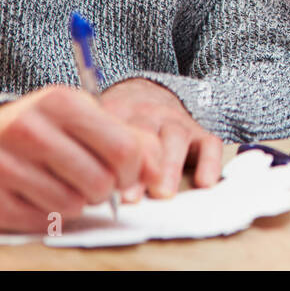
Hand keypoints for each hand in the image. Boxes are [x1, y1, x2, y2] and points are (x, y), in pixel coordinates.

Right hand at [0, 85, 161, 232]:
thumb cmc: (48, 128)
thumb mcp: (87, 118)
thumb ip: (131, 139)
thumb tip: (156, 172)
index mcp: (60, 102)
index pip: (123, 149)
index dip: (134, 170)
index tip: (126, 174)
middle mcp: (27, 129)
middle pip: (99, 182)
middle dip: (105, 189)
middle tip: (93, 181)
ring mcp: (1, 164)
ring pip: (72, 205)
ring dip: (77, 202)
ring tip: (64, 185)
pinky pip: (42, 221)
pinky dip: (50, 215)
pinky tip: (39, 195)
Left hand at [100, 78, 222, 198]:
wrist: (148, 93)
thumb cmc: (121, 121)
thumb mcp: (100, 121)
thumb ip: (91, 144)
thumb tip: (79, 186)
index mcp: (120, 111)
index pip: (116, 133)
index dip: (112, 161)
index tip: (106, 189)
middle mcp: (149, 113)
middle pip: (146, 136)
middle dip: (140, 168)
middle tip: (131, 197)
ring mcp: (176, 121)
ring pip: (176, 138)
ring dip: (169, 167)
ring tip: (163, 193)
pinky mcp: (199, 132)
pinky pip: (209, 143)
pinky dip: (210, 162)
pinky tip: (205, 182)